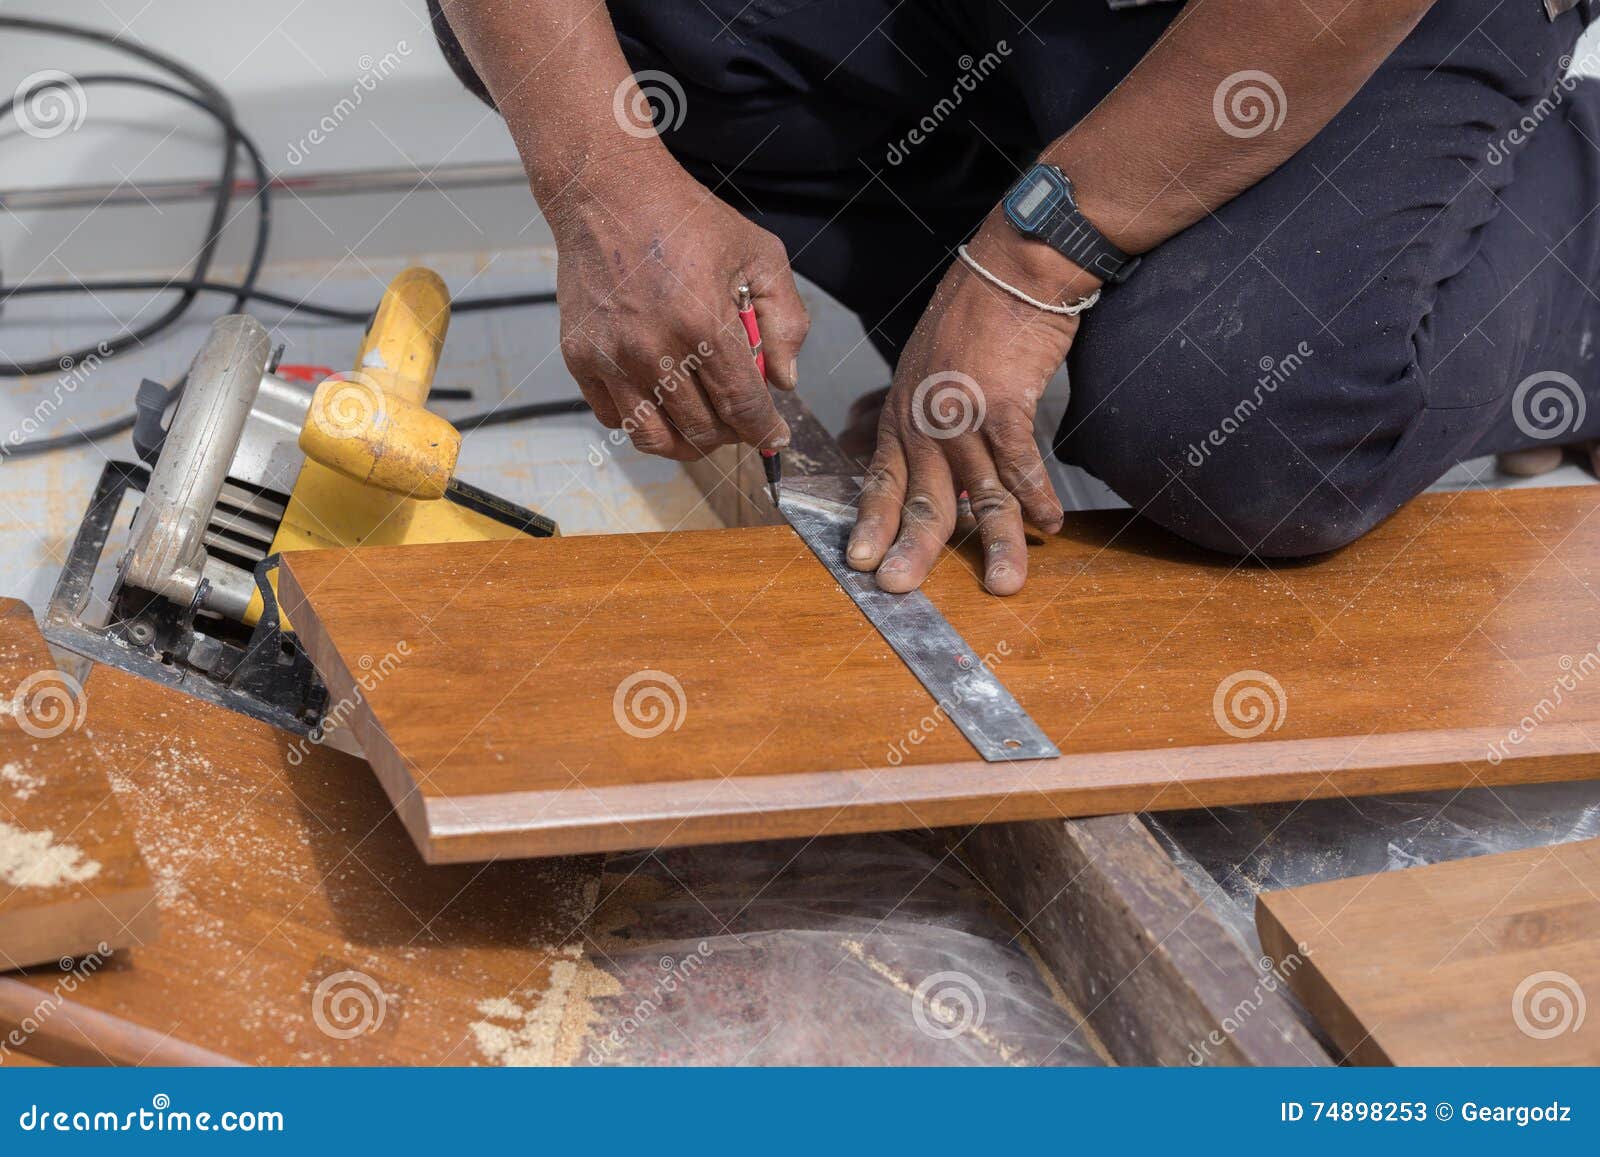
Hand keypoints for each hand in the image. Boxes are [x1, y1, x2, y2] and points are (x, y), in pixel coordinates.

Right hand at [550, 154, 808, 458]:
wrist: (606, 194)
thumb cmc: (687, 220)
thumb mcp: (759, 254)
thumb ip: (786, 320)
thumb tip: (784, 381)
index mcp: (702, 323)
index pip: (741, 405)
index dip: (764, 429)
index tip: (774, 436)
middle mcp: (652, 349)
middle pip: (701, 429)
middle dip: (729, 433)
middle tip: (737, 418)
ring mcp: (611, 358)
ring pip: (654, 438)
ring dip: (687, 441)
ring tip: (702, 423)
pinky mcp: (580, 358)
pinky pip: (615, 417)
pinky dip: (644, 420)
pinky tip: (661, 400)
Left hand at [846, 222, 1095, 594]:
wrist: (1013, 268)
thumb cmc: (977, 316)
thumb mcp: (928, 367)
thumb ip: (923, 416)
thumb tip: (924, 460)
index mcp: (902, 413)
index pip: (880, 478)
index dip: (872, 523)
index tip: (863, 563)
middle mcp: (924, 418)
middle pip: (920, 497)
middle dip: (913, 549)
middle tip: (902, 589)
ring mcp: (961, 413)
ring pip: (978, 494)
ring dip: (996, 543)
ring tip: (1004, 584)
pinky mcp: (1003, 404)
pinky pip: (1021, 465)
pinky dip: (1038, 498)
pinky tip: (1050, 525)